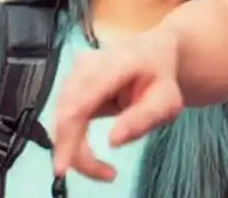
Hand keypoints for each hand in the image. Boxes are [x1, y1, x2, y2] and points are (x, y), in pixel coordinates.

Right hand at [51, 28, 182, 180]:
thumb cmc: (162, 78)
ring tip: (103, 168)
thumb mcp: (167, 101)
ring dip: (74, 148)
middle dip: (75, 151)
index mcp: (116, 63)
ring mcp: (75, 71)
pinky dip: (73, 139)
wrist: (155, 53)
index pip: (80, 103)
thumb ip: (143, 119)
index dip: (66, 137)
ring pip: (61, 118)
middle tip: (104, 174)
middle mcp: (88, 64)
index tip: (62, 168)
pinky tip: (89, 152)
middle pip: (66, 113)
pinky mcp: (70, 82)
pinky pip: (64, 116)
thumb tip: (113, 140)